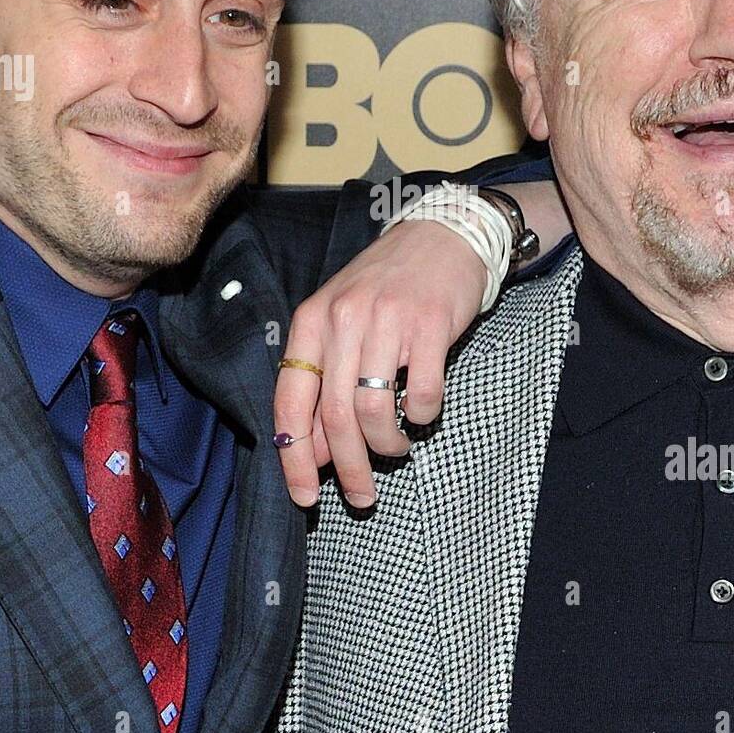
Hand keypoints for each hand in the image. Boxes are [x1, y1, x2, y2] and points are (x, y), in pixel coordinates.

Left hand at [273, 219, 486, 508]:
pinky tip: (422, 413)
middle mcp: (344, 319)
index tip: (305, 497)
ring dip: (386, 445)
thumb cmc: (388, 286)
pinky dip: (422, 416)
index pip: (291, 401)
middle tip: (361, 496)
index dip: (294, 457)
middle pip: (333, 415)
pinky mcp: (430, 324)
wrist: (442, 235)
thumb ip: (326, 381)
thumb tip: (317, 451)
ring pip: (373, 409)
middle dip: (346, 467)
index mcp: (312, 321)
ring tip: (396, 448)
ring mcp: (387, 320)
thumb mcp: (344, 323)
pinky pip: (421, 392)